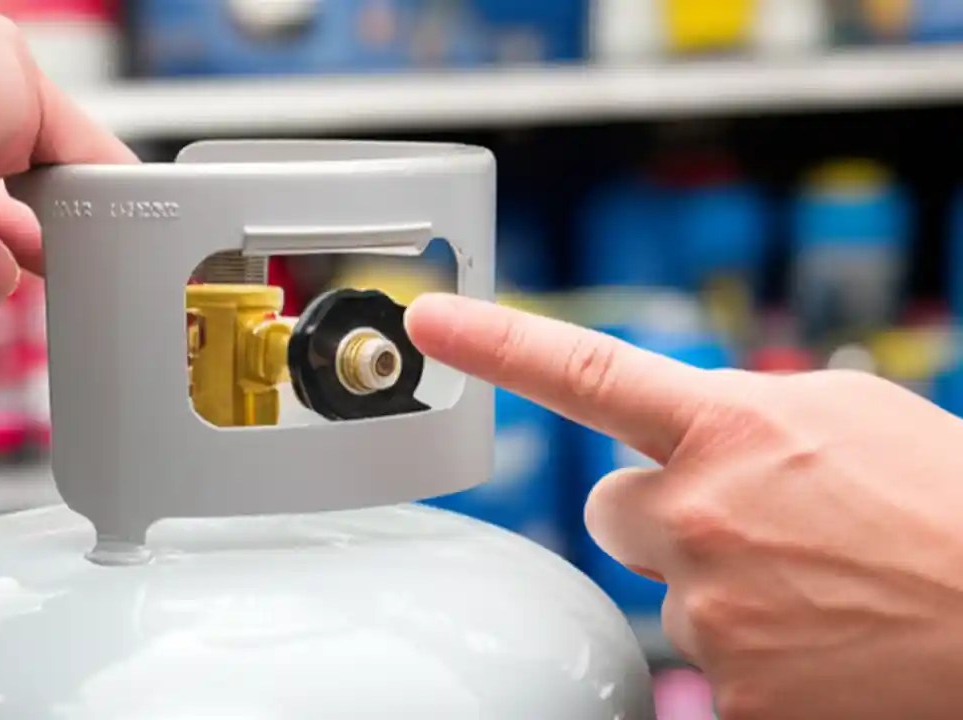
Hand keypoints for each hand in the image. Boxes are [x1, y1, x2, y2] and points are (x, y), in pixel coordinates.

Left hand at [405, 293, 962, 719]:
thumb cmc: (948, 504)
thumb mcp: (847, 417)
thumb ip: (744, 415)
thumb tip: (687, 432)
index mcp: (729, 428)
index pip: (583, 373)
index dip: (496, 342)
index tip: (428, 321)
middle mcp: (700, 514)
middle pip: (615, 510)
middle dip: (665, 514)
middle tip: (754, 527)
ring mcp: (710, 611)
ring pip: (673, 591)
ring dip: (726, 588)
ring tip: (819, 585)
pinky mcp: (732, 693)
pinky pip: (712, 666)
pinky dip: (758, 657)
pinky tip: (820, 642)